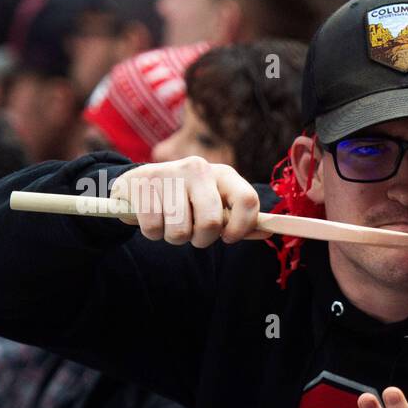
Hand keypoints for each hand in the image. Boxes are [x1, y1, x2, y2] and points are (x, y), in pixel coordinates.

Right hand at [108, 157, 271, 246]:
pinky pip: (153, 227)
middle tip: (195, 236)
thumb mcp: (215, 205)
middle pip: (211, 222)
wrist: (140, 184)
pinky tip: (153, 219)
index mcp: (223, 174)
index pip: (247, 200)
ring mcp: (169, 173)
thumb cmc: (186, 200)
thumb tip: (268, 231)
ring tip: (171, 224)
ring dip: (175, 238)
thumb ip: (240, 220)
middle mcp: (199, 168)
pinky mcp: (142, 183)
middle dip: (203, 239)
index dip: (241, 227)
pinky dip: (153, 233)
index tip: (229, 238)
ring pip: (180, 230)